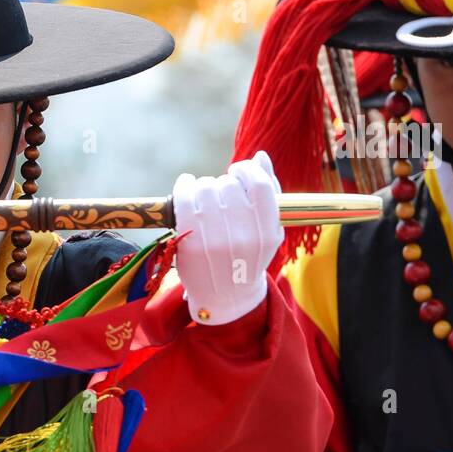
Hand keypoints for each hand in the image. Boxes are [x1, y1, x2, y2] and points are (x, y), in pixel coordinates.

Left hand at [172, 150, 283, 325]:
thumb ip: (269, 192)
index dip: (246, 170)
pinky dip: (184, 185)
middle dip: (222, 183)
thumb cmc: (248, 256)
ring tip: (204, 197)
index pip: (259, 184)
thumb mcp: (269, 230)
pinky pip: (183, 198)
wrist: (225, 296)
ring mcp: (214, 239)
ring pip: (205, 187)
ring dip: (203, 185)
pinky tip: (187, 186)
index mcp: (267, 230)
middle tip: (219, 194)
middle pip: (228, 184)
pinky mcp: (189, 242)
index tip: (238, 171)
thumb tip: (259, 156)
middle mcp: (243, 235)